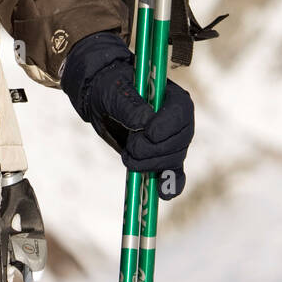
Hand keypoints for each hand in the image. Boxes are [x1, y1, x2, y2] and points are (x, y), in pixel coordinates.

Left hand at [60, 32, 194, 198]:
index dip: (167, 125)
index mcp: (170, 96)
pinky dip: (170, 184)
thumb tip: (144, 122)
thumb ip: (129, 105)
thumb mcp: (114, 91)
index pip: (180, 112)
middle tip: (130, 148)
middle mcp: (177, 119)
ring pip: (173, 159)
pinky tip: (162, 192)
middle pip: (179, 141)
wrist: (102, 101)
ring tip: (128, 158)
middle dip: (153, 150)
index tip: (149, 133)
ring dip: (150, 165)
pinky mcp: (163, 158)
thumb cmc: (110, 89)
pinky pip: (174, 175)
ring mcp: (172, 141)